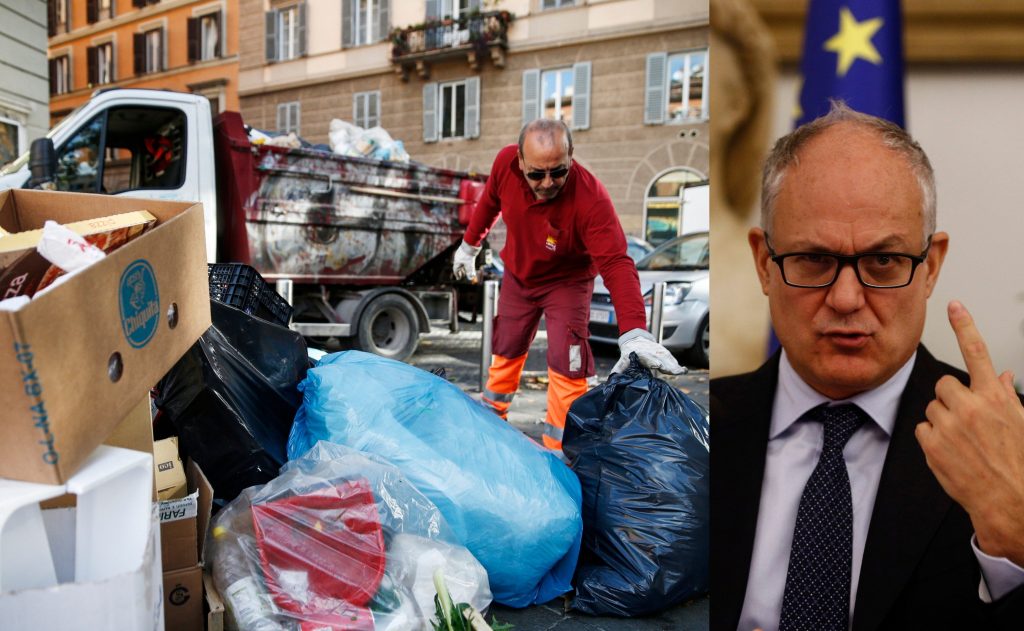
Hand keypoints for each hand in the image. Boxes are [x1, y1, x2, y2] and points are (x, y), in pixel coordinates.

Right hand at [452, 240, 481, 280]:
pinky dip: (464, 262)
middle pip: (458, 266)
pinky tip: (467, 261)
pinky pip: (463, 258)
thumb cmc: (468, 254)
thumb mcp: (470, 264)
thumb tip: (471, 278)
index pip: (455, 270)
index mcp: (457, 262)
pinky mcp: (463, 250)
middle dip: (460, 271)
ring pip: (460, 262)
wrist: (469, 243)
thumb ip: (470, 271)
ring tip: (465, 269)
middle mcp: (457, 258)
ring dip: (462, 266)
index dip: (457, 275)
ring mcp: (460, 254)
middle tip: (462, 275)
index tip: (459, 279)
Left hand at [612, 328, 685, 374]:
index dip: (652, 361)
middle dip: (668, 365)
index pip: (648, 358)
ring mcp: (659, 351)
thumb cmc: (629, 352)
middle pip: (661, 359)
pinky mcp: (664, 352)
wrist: (636, 338)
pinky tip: (682, 370)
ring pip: (668, 358)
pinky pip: (671, 358)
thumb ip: (619, 368)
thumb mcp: (623, 359)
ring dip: (675, 365)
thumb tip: (611, 377)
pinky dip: (677, 364)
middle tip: (676, 372)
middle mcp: (651, 352)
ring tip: (682, 372)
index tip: (657, 365)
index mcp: (641, 354)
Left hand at [915, 300, 1023, 565]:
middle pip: (944, 384)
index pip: (978, 353)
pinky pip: (922, 428)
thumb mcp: (1021, 423)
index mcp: (995, 397)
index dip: (966, 326)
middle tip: (968, 422)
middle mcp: (971, 406)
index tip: (954, 305)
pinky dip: (932, 438)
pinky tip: (952, 453)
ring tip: (964, 442)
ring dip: (942, 420)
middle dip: (952, 399)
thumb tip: (1000, 375)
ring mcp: (949, 424)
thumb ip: (1006, 396)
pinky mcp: (931, 443)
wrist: (1011, 502)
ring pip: (932, 407)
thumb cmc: (1020, 463)